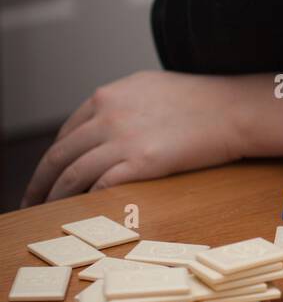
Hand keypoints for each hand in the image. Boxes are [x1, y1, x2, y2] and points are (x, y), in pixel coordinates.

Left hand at [20, 70, 277, 205]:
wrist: (233, 109)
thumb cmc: (201, 100)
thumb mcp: (151, 88)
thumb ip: (123, 104)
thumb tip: (106, 125)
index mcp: (109, 95)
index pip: (67, 132)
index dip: (53, 157)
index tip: (46, 175)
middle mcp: (108, 114)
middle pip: (60, 155)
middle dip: (40, 182)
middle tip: (31, 200)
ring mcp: (123, 139)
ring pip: (72, 174)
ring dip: (56, 197)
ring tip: (48, 213)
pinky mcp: (140, 163)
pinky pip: (99, 186)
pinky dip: (85, 200)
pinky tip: (82, 212)